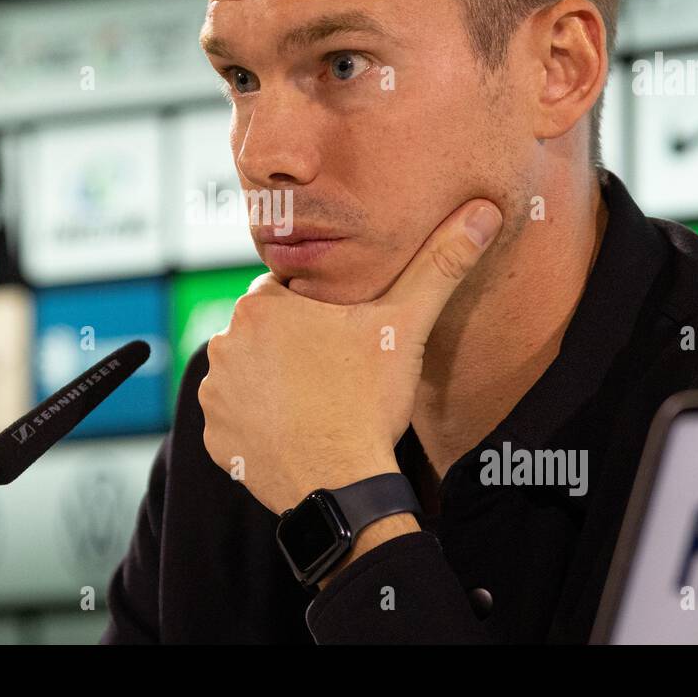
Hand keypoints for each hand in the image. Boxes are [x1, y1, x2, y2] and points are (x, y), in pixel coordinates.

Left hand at [198, 199, 502, 514]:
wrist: (343, 484)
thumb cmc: (370, 399)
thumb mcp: (407, 324)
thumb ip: (440, 264)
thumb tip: (484, 212)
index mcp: (262, 304)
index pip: (289, 294)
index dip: (320, 314)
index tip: (344, 339)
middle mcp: (223, 342)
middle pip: (266, 335)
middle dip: (294, 349)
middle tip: (335, 375)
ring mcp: (213, 394)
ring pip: (249, 376)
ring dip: (273, 386)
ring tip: (316, 404)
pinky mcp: (215, 438)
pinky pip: (236, 422)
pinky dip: (259, 426)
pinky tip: (294, 432)